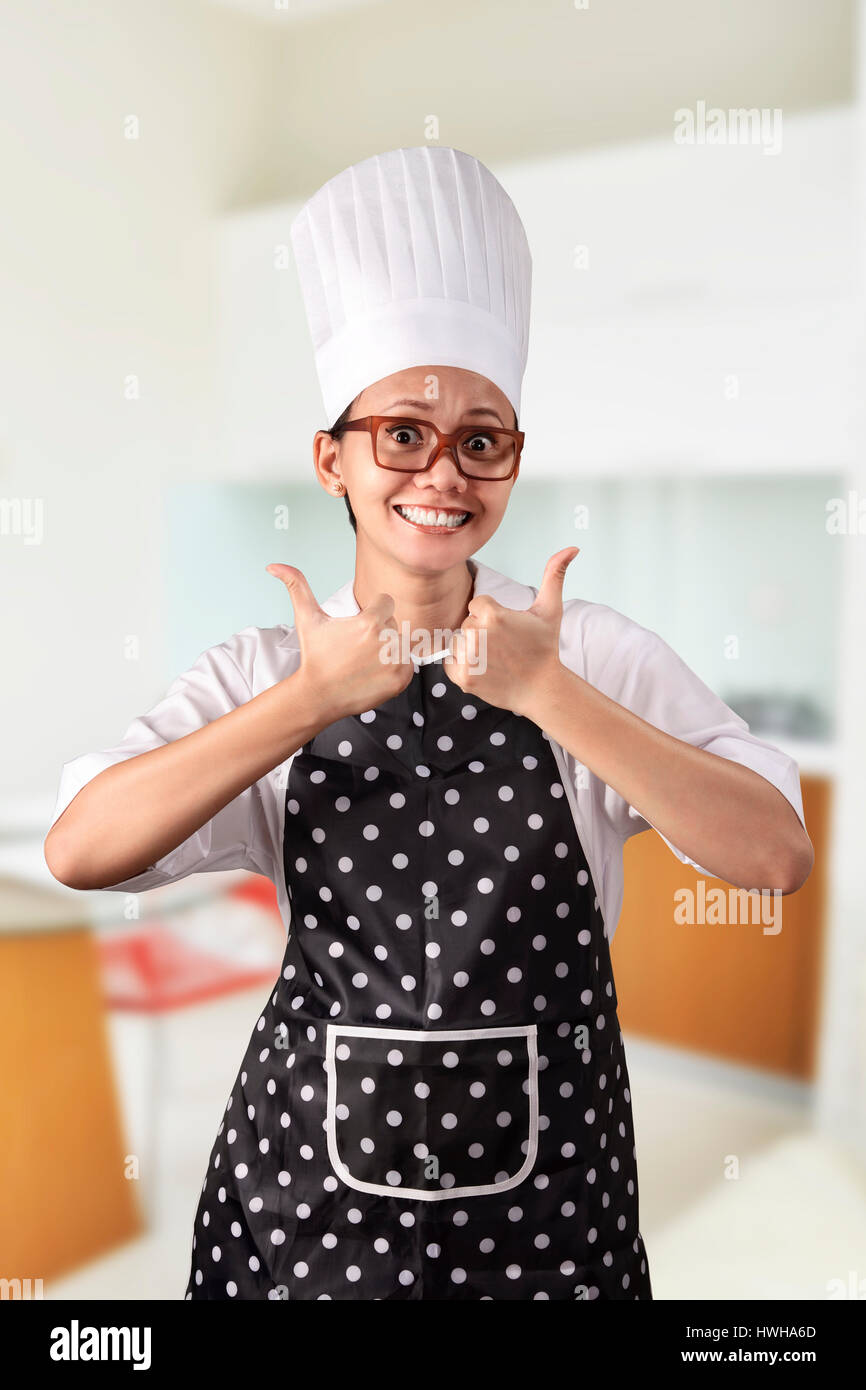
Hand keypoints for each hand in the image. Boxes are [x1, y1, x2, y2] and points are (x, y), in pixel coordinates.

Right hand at [266, 564, 414, 722]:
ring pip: (402, 642)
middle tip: (358, 648)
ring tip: (366, 659)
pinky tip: (373, 672)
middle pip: (394, 623)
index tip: (359, 626)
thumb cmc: (315, 656)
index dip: (373, 611)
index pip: (386, 602)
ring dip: (389, 648)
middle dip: (380, 631)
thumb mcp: (307, 619)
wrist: (318, 695)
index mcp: (370, 623)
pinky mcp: (401, 679)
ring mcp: (396, 662)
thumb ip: (296, 586)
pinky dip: (395, 668)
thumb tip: (273, 566)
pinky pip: (408, 664)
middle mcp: (387, 642)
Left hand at [442, 548, 579, 717]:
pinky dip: (462, 666)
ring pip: (458, 642)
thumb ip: (554, 574)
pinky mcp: (462, 678)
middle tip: (504, 647)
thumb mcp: (549, 609)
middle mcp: (477, 634)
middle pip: (467, 624)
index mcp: (492, 614)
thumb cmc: (544, 648)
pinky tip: (484, 669)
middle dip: (482, 632)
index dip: (492, 616)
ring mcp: (468, 658)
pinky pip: (450, 662)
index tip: (508, 630)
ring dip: (471, 649)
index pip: (477, 605)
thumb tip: (573, 547)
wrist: (541, 689)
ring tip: (494, 658)